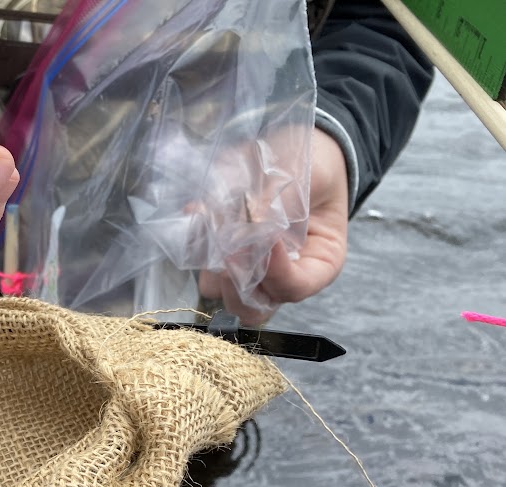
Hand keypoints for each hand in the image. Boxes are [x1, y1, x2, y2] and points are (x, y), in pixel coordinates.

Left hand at [199, 127, 349, 324]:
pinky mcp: (221, 250)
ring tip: (213, 226)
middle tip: (230, 249)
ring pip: (219, 288)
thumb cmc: (317, 167)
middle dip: (236, 285)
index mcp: (319, 264)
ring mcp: (247, 267)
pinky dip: (197, 242)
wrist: (298, 150)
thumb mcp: (312, 177)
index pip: (294, 289)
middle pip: (252, 307)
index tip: (268, 238)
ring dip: (211, 263)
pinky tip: (199, 213)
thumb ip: (284, 203)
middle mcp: (280, 276)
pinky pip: (200, 260)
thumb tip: (251, 222)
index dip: (276, 272)